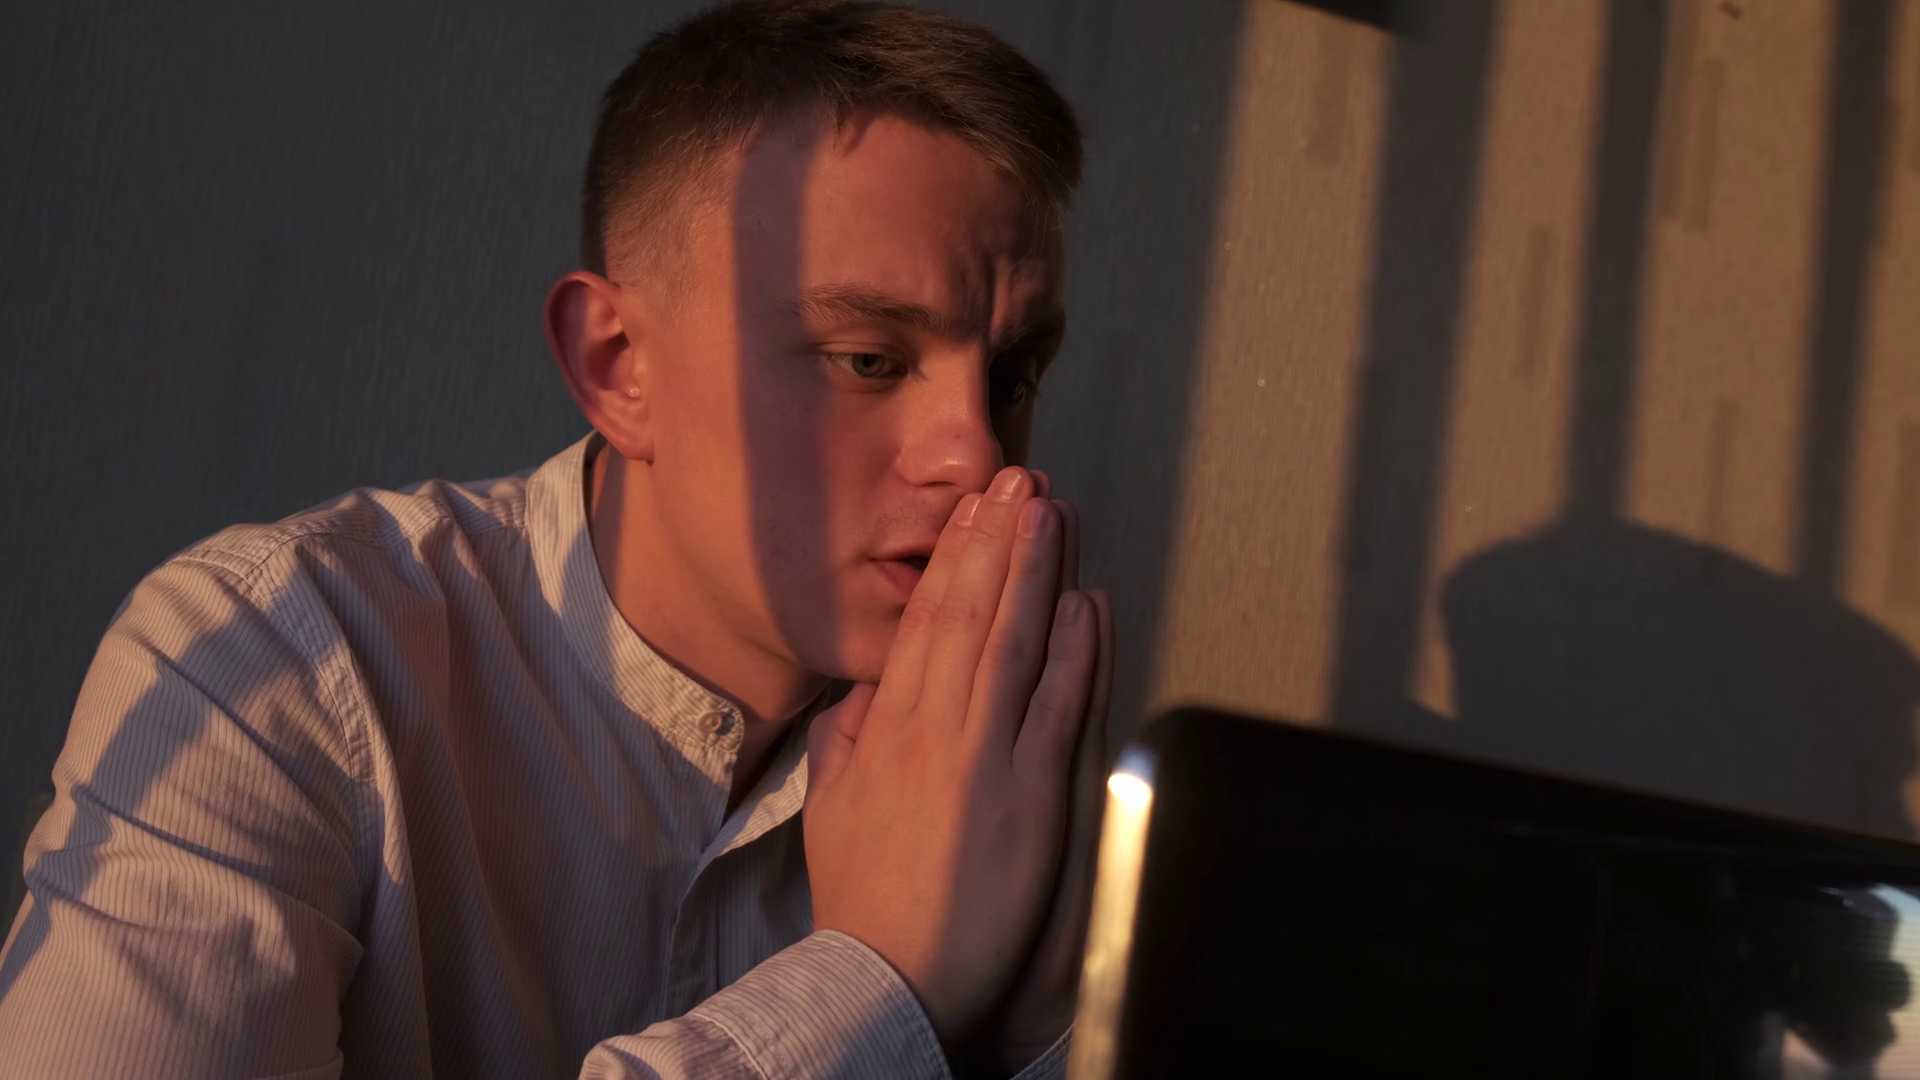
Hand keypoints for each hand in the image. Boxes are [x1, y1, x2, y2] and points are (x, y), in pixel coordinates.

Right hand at [804, 466, 1099, 1047]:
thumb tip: (865, 693)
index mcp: (887, 730)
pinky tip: (1089, 601)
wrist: (888, 975)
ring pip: (1016, 643)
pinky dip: (1078, 650)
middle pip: (972, 615)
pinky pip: (1058, 705)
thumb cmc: (862, 901)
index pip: (924, 623)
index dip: (953, 560)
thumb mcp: (830, 811)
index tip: (973, 512)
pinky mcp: (1030, 793)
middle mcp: (936, 729)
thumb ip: (845, 742)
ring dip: (1039, 572)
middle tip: (1022, 480)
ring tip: (1055, 511)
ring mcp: (986, 756)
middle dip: (998, 541)